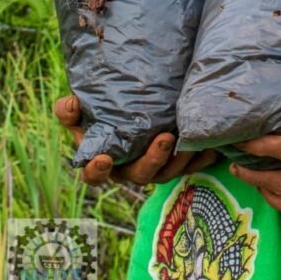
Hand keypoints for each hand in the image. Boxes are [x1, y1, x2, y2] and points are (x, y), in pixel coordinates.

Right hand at [53, 94, 217, 186]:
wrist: (139, 105)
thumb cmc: (106, 110)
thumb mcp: (85, 108)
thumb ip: (70, 109)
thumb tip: (70, 104)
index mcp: (104, 161)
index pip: (94, 175)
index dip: (97, 171)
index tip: (104, 158)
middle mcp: (131, 169)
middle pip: (141, 175)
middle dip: (153, 160)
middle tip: (164, 138)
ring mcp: (157, 169)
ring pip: (169, 172)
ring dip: (180, 158)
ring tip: (188, 137)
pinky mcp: (179, 163)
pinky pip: (193, 166)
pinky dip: (202, 157)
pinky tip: (211, 145)